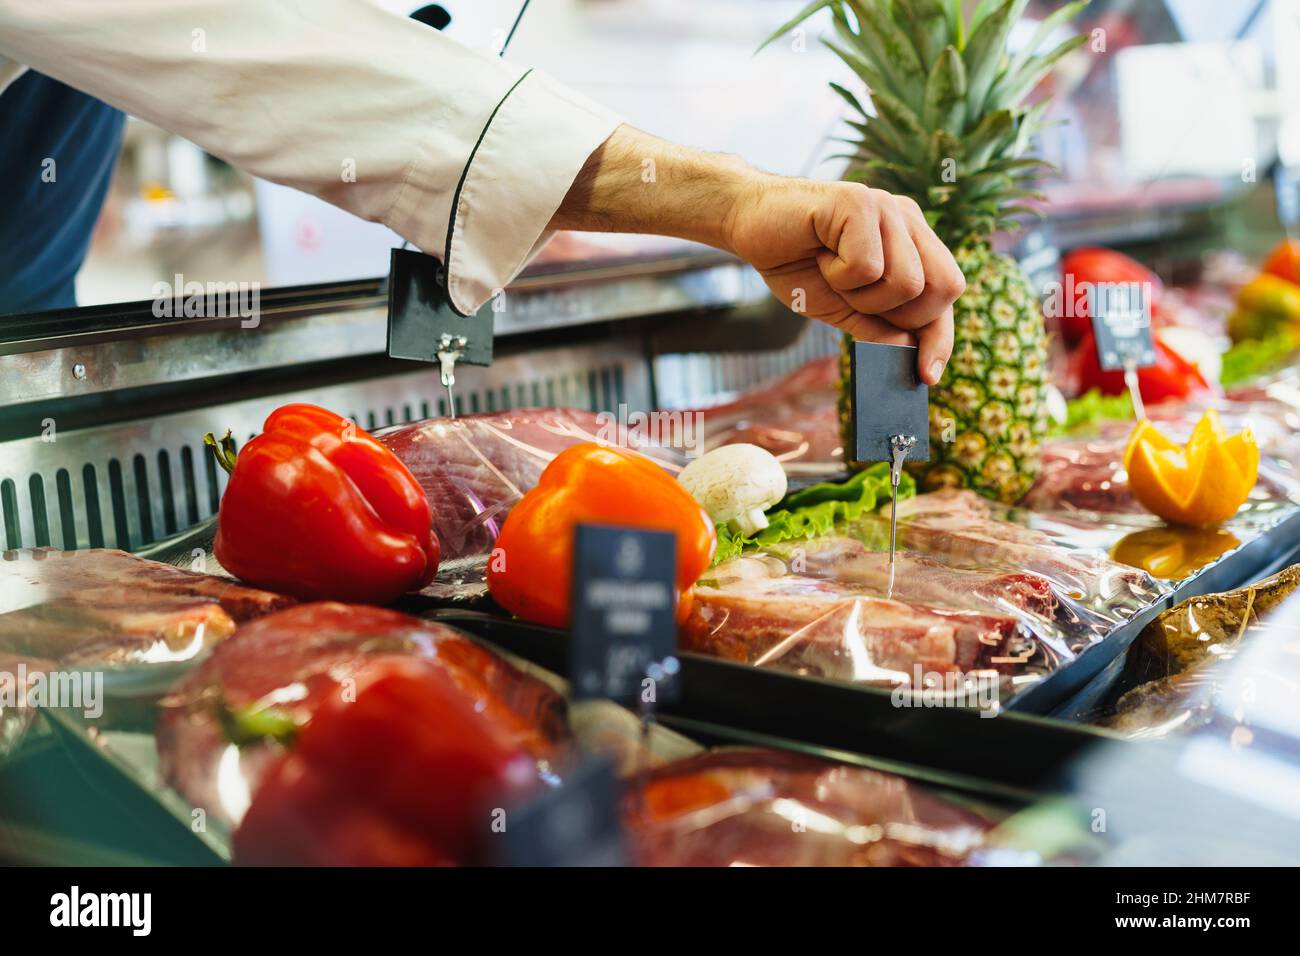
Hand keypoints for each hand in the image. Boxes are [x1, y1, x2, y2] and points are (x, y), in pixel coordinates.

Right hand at [551, 126, 963, 382]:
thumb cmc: (796, 261)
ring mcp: (887, 207)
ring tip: (832, 272)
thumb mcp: (843, 306)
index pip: (948, 290)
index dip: (941, 336)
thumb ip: (878, 326)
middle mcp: (908, 220)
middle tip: (855, 299)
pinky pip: (869, 266)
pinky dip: (839, 276)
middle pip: (942, 288)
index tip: (927, 375)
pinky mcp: (859, 202)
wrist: (748, 224)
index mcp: (912, 241)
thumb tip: (909, 352)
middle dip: (898, 313)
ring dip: (861, 295)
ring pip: (906, 282)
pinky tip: (820, 255)